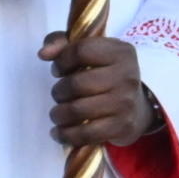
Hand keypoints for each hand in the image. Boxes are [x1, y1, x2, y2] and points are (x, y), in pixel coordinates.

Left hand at [41, 32, 158, 149]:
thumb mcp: (87, 50)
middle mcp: (127, 76)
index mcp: (120, 52)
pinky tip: (58, 133)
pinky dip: (67, 135)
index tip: (58, 70)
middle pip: (77, 83)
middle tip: (58, 94)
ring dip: (59, 114)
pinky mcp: (123, 126)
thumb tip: (44, 53)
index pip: (81, 51)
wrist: (135, 105)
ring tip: (57, 114)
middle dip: (59, 91)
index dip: (62, 61)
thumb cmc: (103, 73)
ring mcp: (126, 103)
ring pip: (79, 109)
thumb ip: (61, 42)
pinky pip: (87, 133)